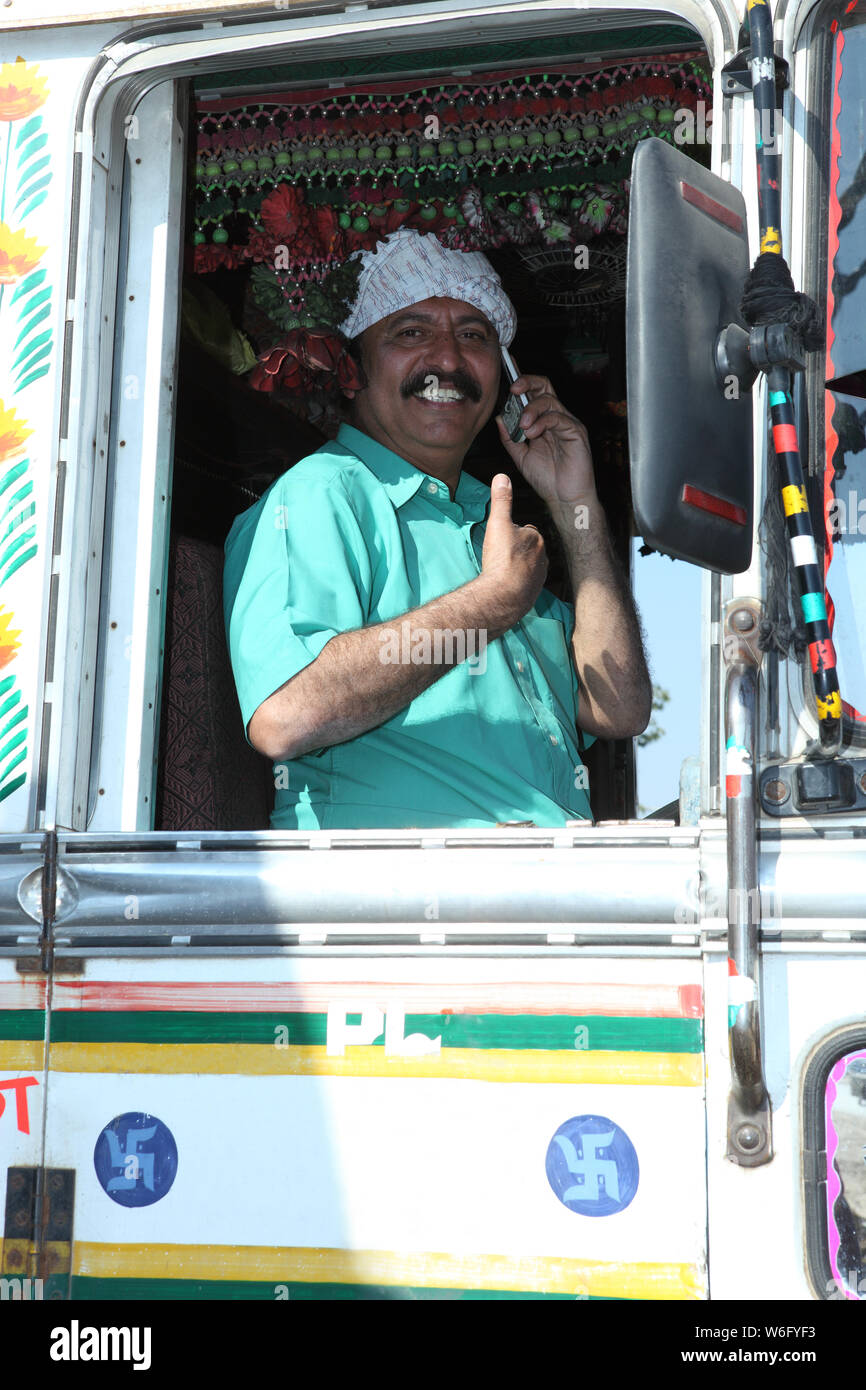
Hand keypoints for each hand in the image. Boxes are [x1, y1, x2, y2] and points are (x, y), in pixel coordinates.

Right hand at [478, 473, 547, 628]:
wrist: (504, 596)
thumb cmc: (502, 559)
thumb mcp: (497, 523)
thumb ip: (501, 500)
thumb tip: (502, 477)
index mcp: (536, 538)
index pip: (527, 530)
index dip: (514, 532)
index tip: (503, 537)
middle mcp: (543, 557)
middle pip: (529, 549)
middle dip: (517, 550)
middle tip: (500, 554)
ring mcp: (539, 577)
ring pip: (528, 567)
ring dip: (517, 567)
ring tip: (501, 570)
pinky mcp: (533, 594)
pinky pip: (526, 584)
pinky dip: (518, 583)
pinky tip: (506, 584)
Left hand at [496, 370, 596, 520]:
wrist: (564, 498)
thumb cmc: (548, 479)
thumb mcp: (520, 456)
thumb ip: (509, 437)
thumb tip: (498, 418)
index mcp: (542, 420)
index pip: (532, 392)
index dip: (521, 378)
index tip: (507, 368)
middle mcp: (556, 417)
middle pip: (544, 386)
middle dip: (527, 382)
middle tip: (513, 389)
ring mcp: (567, 423)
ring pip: (550, 400)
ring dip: (532, 409)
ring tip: (523, 426)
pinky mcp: (576, 431)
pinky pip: (559, 417)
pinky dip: (543, 421)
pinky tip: (533, 432)